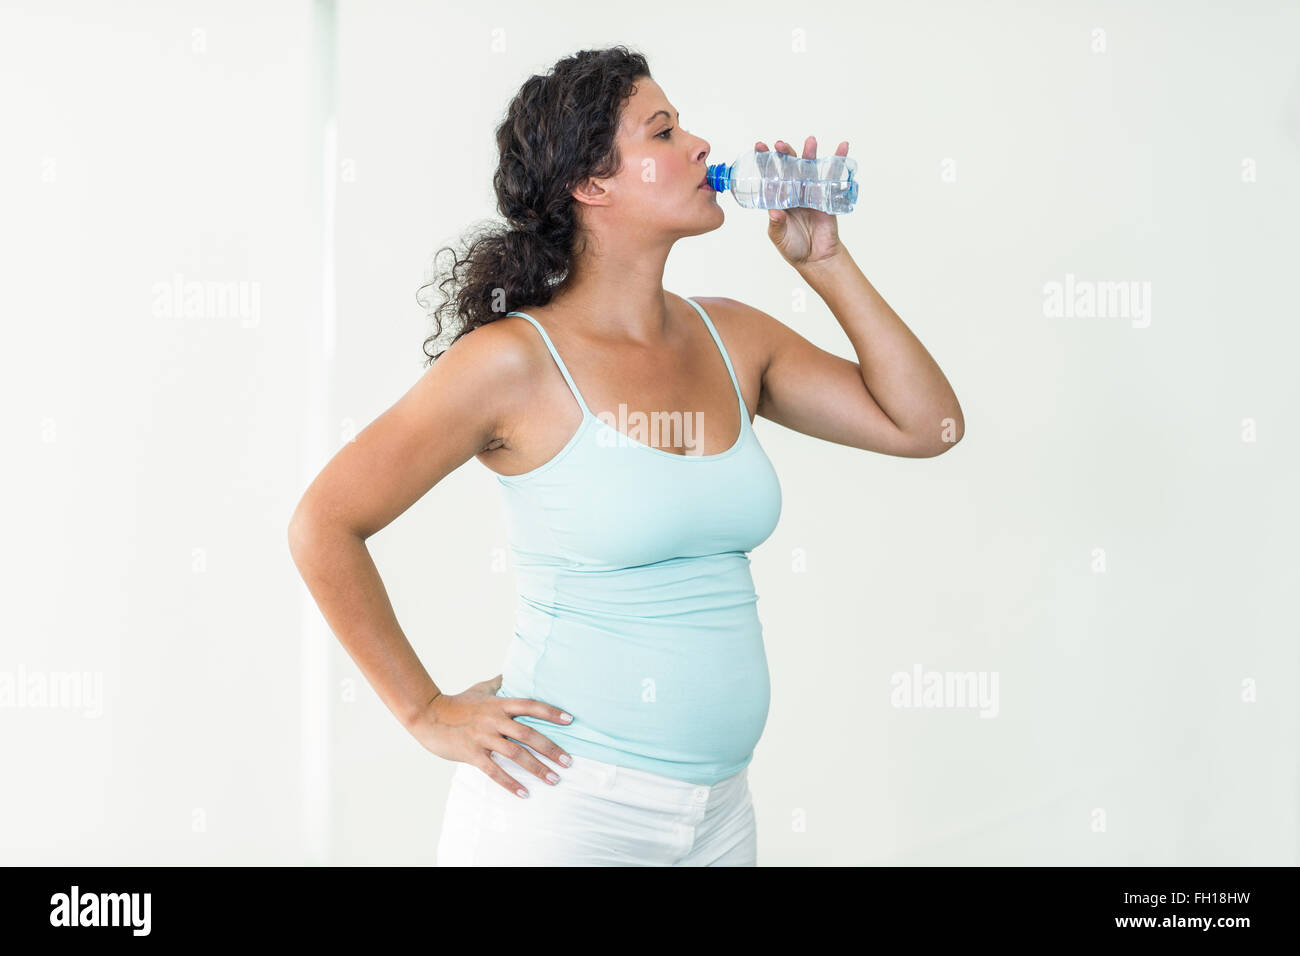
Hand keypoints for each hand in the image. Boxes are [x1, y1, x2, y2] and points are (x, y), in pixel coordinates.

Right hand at [407, 674, 573, 797]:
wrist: (427, 715)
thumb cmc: (456, 702)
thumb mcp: (480, 688)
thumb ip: (498, 682)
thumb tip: (511, 671)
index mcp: (499, 704)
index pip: (531, 706)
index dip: (551, 712)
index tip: (570, 720)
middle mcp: (495, 720)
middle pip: (529, 734)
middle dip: (551, 748)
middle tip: (568, 762)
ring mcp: (484, 737)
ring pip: (516, 754)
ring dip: (537, 768)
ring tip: (554, 780)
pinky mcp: (472, 753)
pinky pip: (495, 771)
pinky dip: (511, 783)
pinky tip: (524, 793)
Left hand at [755, 135, 849, 269]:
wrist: (816, 259)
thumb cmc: (794, 248)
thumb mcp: (780, 237)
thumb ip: (777, 224)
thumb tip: (774, 212)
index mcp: (778, 199)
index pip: (770, 176)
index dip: (765, 162)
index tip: (759, 147)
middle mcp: (793, 192)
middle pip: (789, 168)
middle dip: (785, 154)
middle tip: (780, 144)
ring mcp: (810, 192)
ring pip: (809, 168)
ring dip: (809, 153)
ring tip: (810, 141)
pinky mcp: (826, 195)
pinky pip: (832, 176)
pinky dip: (838, 161)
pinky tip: (842, 148)